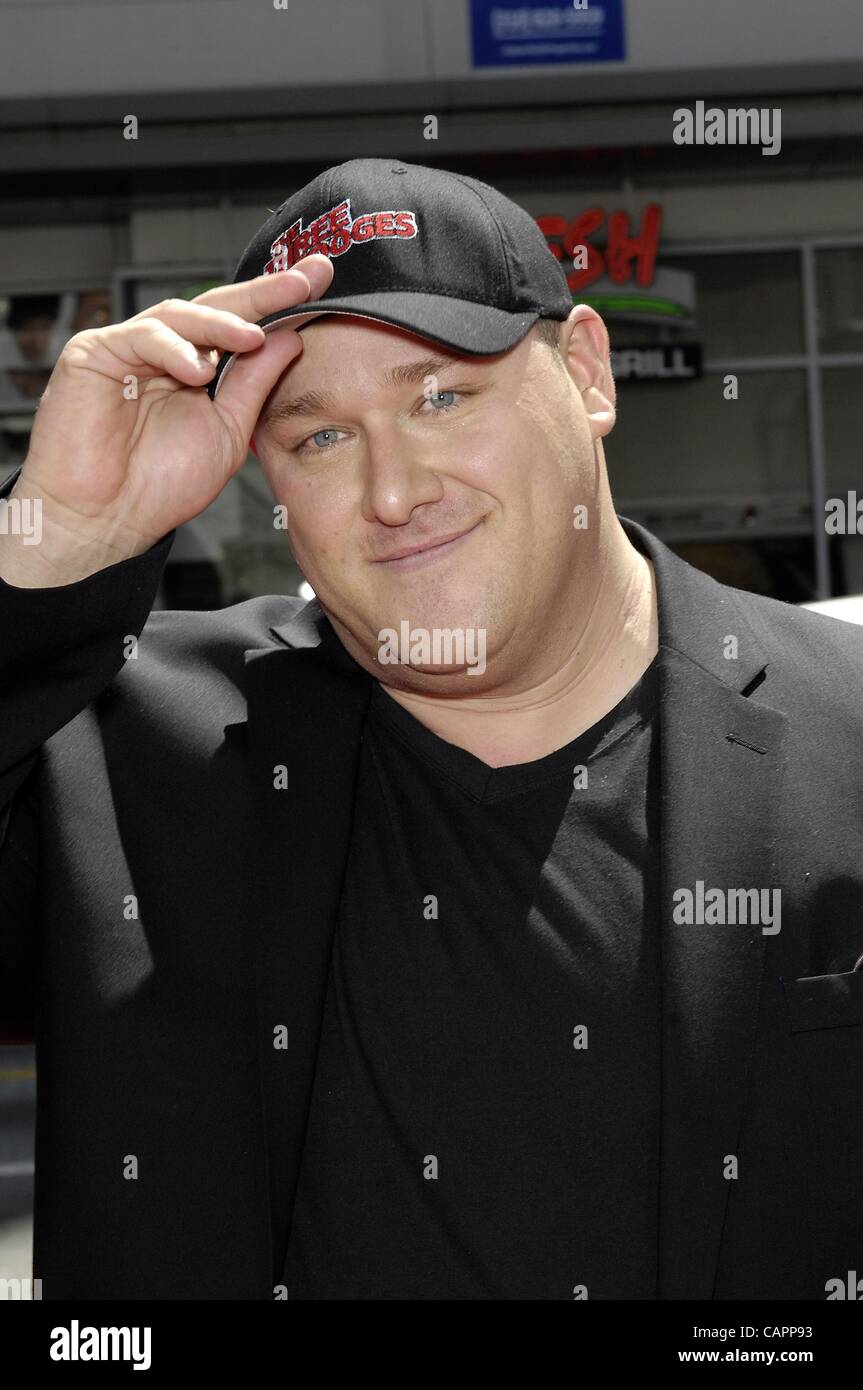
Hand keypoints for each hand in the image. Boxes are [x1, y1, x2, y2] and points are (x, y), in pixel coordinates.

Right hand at [0, 254, 332, 584]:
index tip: (320, 283)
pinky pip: (142, 336)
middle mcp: (165, 351)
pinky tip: (198, 371)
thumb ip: (254, 384)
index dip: (279, 303)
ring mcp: (129, 348)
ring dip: (221, 322)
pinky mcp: (94, 352)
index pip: (241, 325)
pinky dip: (174, 349)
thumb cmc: (159, 486)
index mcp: (197, 368)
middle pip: (216, 307)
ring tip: (252, 336)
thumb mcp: (227, 431)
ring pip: (180, 314)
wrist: (107, 520)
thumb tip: (290, 337)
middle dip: (263, 291)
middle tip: (304, 279)